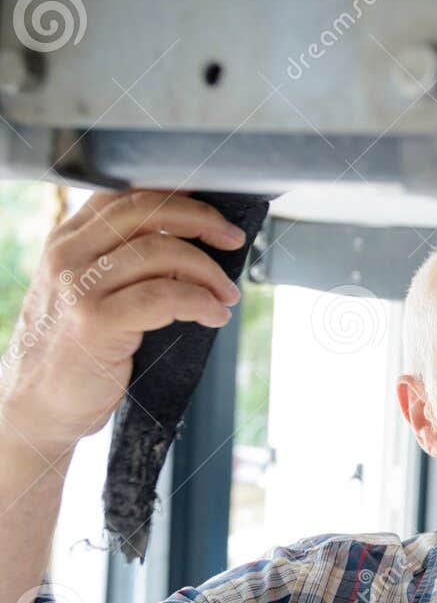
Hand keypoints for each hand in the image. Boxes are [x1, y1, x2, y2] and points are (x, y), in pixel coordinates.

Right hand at [0, 190, 245, 458]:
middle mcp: (67, 256)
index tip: (211, 209)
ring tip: (226, 295)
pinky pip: (164, 296)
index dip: (174, 195)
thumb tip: (186, 245)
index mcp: (66, 242)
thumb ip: (118, 263)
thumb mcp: (84, 293)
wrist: (38, 407)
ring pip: (160, 252)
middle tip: (233, 239)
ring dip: (208, 271)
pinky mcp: (96, 322)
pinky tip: (214, 315)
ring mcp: (79, 287)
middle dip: (201, 219)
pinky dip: (200, 302)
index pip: (123, 195)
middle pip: (145, 211)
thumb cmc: (73, 353)